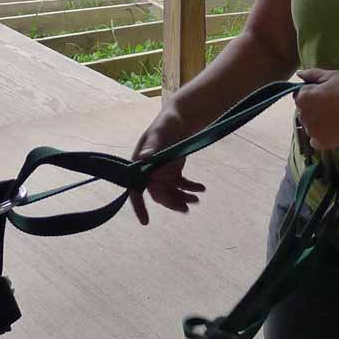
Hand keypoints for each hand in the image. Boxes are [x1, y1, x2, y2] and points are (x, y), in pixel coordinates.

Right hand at [129, 106, 205, 224]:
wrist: (179, 118)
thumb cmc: (166, 122)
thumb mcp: (160, 132)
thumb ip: (153, 144)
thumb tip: (143, 158)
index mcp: (140, 164)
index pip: (135, 188)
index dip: (138, 205)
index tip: (145, 221)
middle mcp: (149, 171)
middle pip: (157, 193)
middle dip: (170, 202)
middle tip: (185, 208)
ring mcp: (162, 172)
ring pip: (170, 192)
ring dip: (182, 198)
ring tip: (196, 200)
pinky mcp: (173, 171)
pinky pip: (180, 185)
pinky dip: (191, 188)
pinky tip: (202, 188)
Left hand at [295, 68, 338, 150]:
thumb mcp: (333, 76)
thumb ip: (313, 74)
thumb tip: (299, 74)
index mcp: (304, 97)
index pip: (300, 96)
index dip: (312, 95)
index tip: (326, 96)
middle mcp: (303, 115)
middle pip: (303, 112)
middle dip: (313, 109)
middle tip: (333, 107)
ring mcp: (312, 131)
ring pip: (309, 126)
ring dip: (317, 123)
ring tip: (336, 118)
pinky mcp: (321, 143)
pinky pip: (315, 141)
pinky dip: (322, 137)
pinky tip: (335, 130)